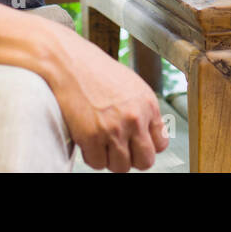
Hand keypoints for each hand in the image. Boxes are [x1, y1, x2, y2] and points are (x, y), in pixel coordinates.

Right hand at [40, 21, 168, 171]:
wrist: (70, 63)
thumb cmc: (97, 72)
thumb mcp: (132, 86)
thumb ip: (143, 110)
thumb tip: (149, 134)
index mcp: (148, 105)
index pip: (161, 144)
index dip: (147, 146)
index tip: (137, 143)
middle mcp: (135, 119)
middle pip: (145, 161)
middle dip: (132, 158)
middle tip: (120, 148)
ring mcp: (113, 130)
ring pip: (121, 167)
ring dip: (111, 159)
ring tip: (103, 142)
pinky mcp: (91, 137)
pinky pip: (97, 164)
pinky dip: (92, 156)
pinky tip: (89, 140)